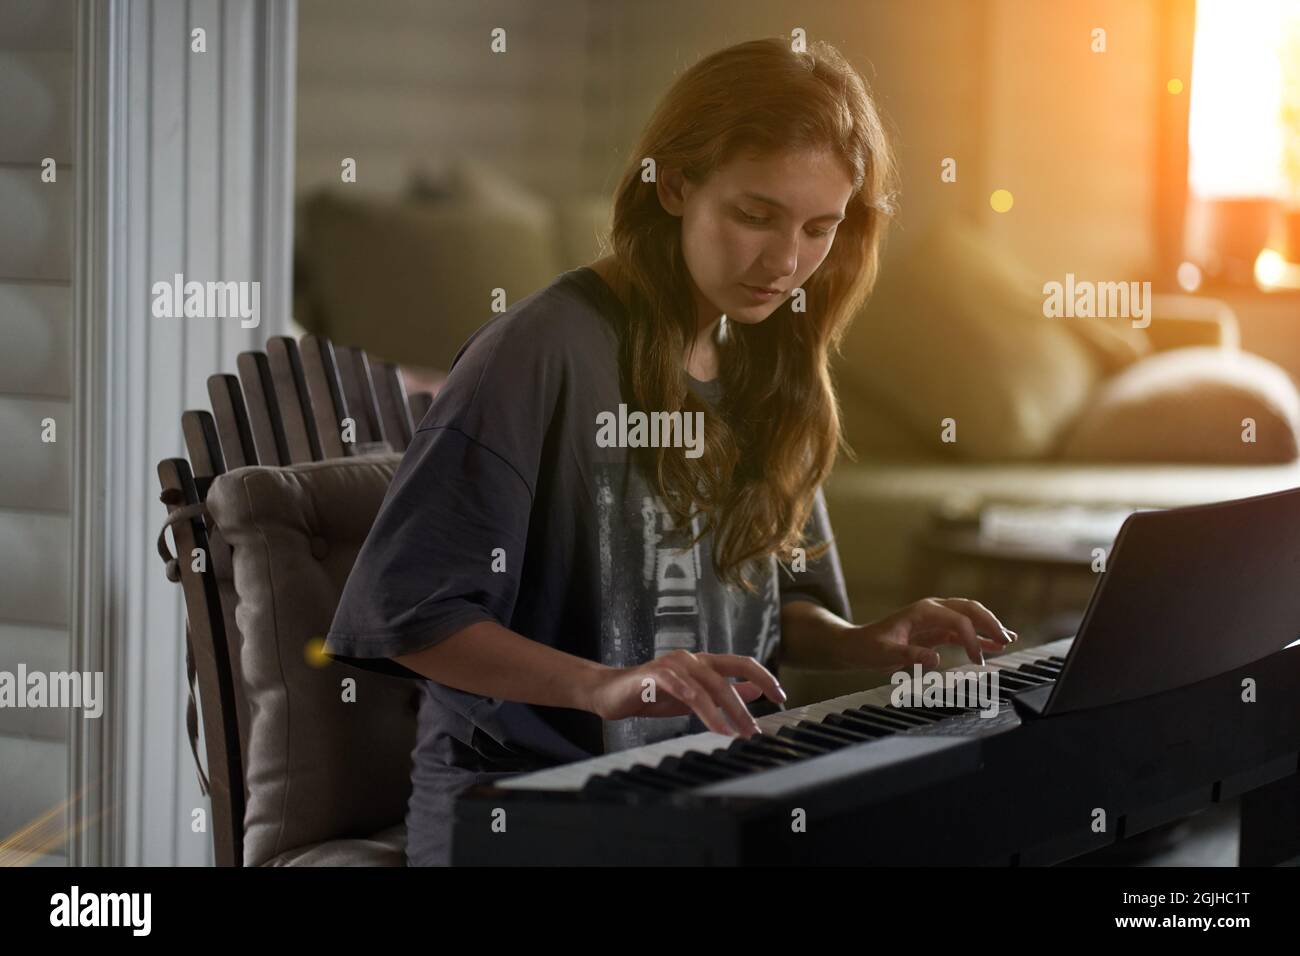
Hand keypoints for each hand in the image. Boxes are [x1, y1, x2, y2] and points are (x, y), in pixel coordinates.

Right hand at [582, 651, 786, 738]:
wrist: (611, 693)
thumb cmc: (652, 694)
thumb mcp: (695, 696)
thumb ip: (724, 692)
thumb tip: (756, 690)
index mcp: (703, 662)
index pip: (741, 662)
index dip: (764, 676)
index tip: (782, 695)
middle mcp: (692, 659)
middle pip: (728, 676)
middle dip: (746, 705)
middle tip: (756, 730)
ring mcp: (674, 664)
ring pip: (709, 685)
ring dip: (727, 711)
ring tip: (737, 734)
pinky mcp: (657, 675)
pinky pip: (686, 691)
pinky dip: (703, 709)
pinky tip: (714, 725)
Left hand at [850, 597, 1017, 668]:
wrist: (856, 646)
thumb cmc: (868, 647)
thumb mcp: (884, 654)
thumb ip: (908, 656)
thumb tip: (935, 659)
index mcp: (922, 611)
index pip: (957, 620)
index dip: (971, 639)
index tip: (976, 661)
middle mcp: (932, 610)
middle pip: (969, 610)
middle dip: (990, 623)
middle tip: (1006, 640)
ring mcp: (936, 619)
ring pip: (970, 617)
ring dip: (989, 627)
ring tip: (1009, 640)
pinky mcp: (936, 631)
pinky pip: (963, 632)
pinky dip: (979, 638)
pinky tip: (995, 646)